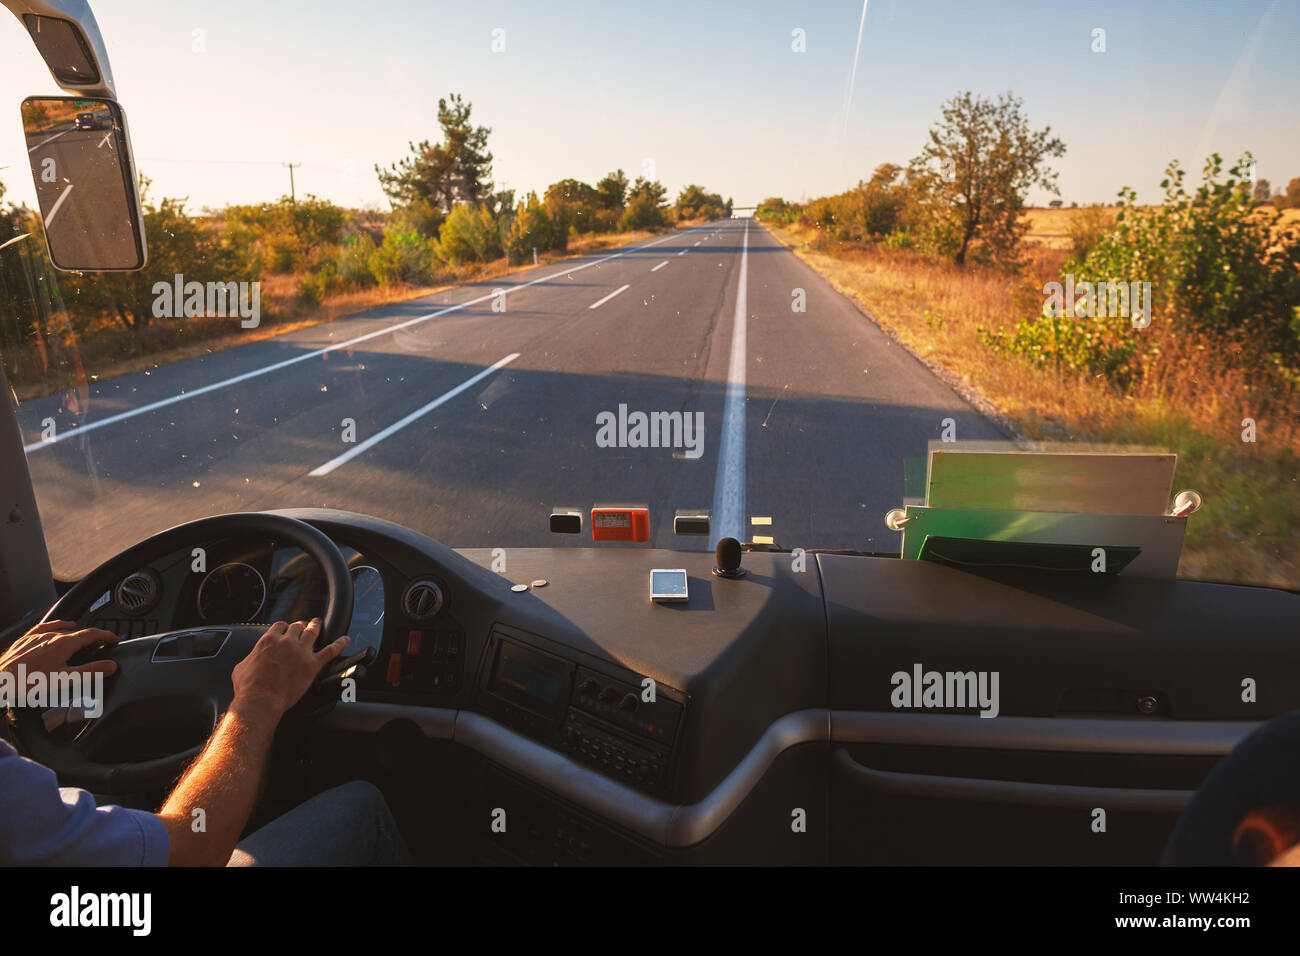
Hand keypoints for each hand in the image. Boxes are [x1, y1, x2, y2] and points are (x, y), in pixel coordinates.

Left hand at [0, 619, 118, 678]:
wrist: (0, 680)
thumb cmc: (28, 682)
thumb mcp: (64, 679)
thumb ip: (90, 671)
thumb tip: (110, 666)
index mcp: (64, 644)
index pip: (92, 634)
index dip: (106, 636)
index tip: (114, 639)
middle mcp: (52, 636)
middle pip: (79, 632)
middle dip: (93, 637)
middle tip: (102, 644)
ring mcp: (38, 636)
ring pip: (63, 629)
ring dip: (77, 633)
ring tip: (84, 639)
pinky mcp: (26, 639)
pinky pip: (45, 627)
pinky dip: (57, 625)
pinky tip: (60, 626)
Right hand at [230, 619, 348, 718]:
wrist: (260, 700)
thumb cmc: (249, 687)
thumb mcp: (241, 666)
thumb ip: (252, 656)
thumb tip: (253, 657)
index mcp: (269, 640)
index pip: (280, 626)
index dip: (284, 627)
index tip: (286, 629)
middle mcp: (286, 642)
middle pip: (296, 626)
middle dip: (300, 625)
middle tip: (303, 625)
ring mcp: (301, 652)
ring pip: (312, 632)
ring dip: (315, 626)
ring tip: (318, 623)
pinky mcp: (312, 664)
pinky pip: (330, 651)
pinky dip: (339, 645)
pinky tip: (345, 640)